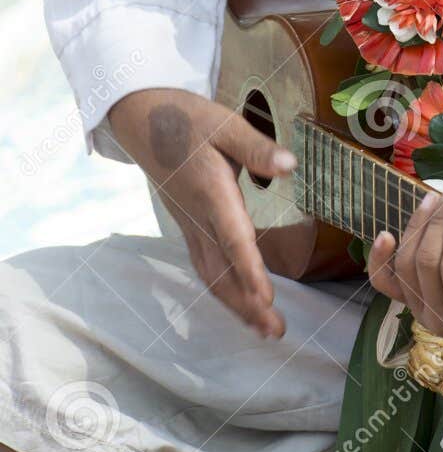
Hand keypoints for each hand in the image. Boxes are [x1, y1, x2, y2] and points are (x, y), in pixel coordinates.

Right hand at [107, 87, 291, 339]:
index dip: (249, 270)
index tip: (267, 299)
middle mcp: (199, 216)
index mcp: (212, 191)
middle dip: (247, 304)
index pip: (233, 238)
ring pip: (211, 274)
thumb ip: (257, 147)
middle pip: (221, 270)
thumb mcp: (225, 123)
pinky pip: (206, 266)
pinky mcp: (188, 226)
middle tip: (276, 332)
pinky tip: (242, 305)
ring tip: (266, 330)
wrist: (143, 119)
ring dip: (237, 304)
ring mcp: (190, 225)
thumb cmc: (188, 118)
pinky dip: (224, 290)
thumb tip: (290, 165)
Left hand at [365, 182, 442, 351]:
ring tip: (433, 199)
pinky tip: (385, 235)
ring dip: (417, 227)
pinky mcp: (411, 305)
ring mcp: (422, 312)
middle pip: (427, 262)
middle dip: (438, 221)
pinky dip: (380, 259)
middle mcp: (442, 318)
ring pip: (406, 265)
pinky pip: (387, 283)